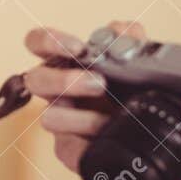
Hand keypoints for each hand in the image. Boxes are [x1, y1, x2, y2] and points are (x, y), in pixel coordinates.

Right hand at [21, 22, 143, 173]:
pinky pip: (68, 149)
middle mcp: (55, 90)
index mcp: (64, 62)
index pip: (37, 43)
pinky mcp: (68, 148)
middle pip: (35, 79)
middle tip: (99, 83)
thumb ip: (130, 40)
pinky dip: (89, 143)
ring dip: (81, 118)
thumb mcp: (135, 61)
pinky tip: (109, 138)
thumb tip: (125, 30)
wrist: (146, 129)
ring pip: (48, 118)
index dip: (49, 41)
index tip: (78, 47)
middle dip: (65, 81)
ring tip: (108, 118)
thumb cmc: (130, 89)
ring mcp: (59, 120)